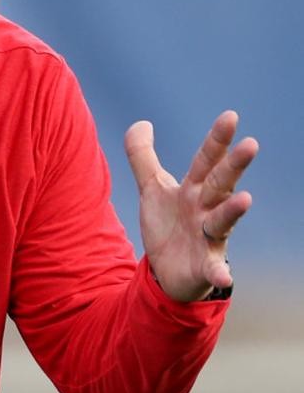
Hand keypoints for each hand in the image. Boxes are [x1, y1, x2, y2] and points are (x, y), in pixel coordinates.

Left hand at [124, 111, 256, 302]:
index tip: (230, 116)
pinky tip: (224, 276)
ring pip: (223, 221)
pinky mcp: (205, 265)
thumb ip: (143, 156)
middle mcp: (207, 209)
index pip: (206, 160)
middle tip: (251, 144)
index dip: (217, 140)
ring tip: (246, 199)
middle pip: (221, 184)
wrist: (166, 269)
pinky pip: (214, 269)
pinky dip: (220, 272)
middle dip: (234, 165)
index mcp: (194, 189)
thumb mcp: (151, 188)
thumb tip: (141, 123)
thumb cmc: (168, 223)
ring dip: (233, 211)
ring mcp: (209, 237)